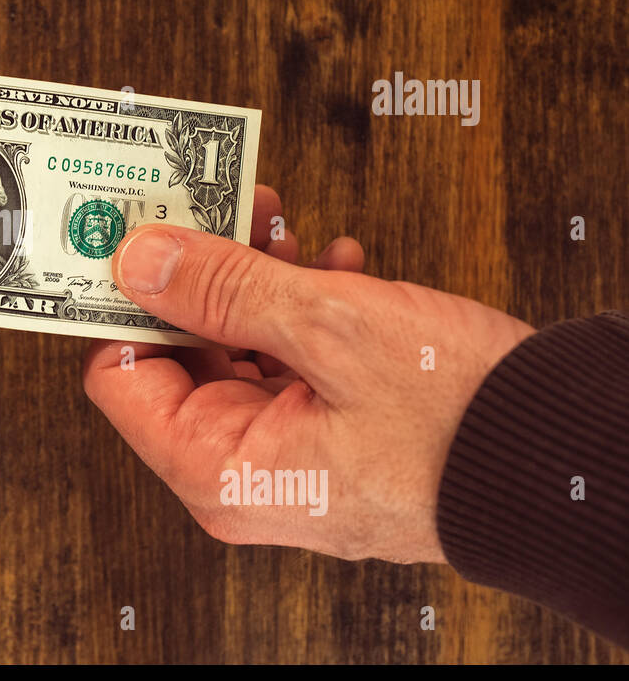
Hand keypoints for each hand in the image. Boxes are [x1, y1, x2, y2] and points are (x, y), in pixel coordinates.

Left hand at [82, 188, 534, 563]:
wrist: (561, 458)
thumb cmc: (459, 420)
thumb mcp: (329, 328)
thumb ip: (221, 289)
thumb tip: (140, 259)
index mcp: (220, 468)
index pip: (119, 375)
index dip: (121, 301)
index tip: (130, 236)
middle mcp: (242, 472)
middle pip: (177, 355)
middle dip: (195, 276)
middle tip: (213, 208)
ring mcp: (286, 456)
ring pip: (234, 351)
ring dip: (251, 282)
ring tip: (278, 227)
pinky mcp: (326, 436)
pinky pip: (285, 364)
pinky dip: (299, 310)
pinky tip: (332, 265)